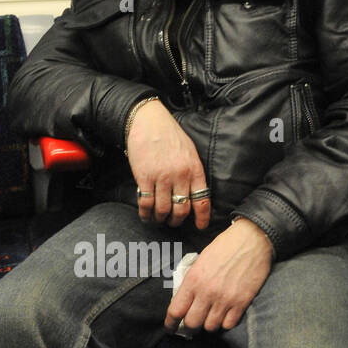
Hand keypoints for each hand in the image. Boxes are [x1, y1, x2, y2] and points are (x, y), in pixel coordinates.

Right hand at [126, 100, 211, 228]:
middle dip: (177, 221)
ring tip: (157, 219)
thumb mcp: (189, 152)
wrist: (148, 121)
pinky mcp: (145, 177)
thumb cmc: (169, 135)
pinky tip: (145, 214)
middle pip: (182, 210)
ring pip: (163, 210)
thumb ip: (192, 172)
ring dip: (160, 219)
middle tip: (172, 222)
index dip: (202, 218)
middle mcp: (180, 175)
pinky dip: (145, 213)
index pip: (202, 200)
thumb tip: (193, 193)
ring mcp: (162, 177)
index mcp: (194, 169)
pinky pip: (146, 203)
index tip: (200, 226)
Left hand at [165, 218, 272, 333]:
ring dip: (209, 324)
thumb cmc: (224, 247)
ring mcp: (225, 298)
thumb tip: (185, 302)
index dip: (170, 324)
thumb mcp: (200, 261)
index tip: (170, 328)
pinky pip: (229, 325)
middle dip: (190, 326)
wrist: (252, 239)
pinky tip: (226, 314)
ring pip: (210, 327)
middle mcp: (207, 292)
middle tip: (193, 323)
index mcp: (193, 280)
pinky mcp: (242, 302)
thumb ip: (191, 282)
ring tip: (211, 316)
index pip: (176, 310)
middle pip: (192, 323)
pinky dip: (226, 322)